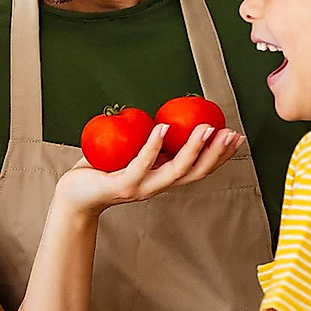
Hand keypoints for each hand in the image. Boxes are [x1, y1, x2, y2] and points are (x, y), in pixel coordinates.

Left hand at [55, 122, 243, 217]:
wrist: (75, 195)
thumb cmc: (103, 170)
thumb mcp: (133, 152)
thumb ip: (150, 141)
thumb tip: (166, 116)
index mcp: (162, 177)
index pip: (199, 168)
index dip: (220, 155)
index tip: (235, 136)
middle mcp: (157, 186)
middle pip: (195, 172)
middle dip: (216, 153)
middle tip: (230, 133)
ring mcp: (142, 188)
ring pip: (175, 170)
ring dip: (193, 149)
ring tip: (205, 128)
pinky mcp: (123, 185)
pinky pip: (142, 163)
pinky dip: (154, 145)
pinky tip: (162, 128)